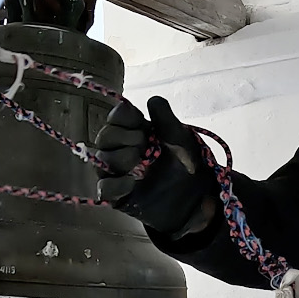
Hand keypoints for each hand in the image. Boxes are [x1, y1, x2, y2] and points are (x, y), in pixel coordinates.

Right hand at [93, 96, 216, 236]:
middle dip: (122, 137)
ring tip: (139, 161)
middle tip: (143, 144)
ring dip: (119, 158)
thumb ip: (166, 118)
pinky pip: (103, 188)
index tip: (139, 122)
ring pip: (101, 160)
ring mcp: (118, 172)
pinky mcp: (117, 196)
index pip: (116, 117)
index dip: (122, 116)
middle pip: (105, 136)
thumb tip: (152, 100)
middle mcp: (122, 149)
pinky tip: (132, 183)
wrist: (196, 197)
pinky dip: (115, 184)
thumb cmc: (186, 164)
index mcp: (135, 131)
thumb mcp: (180, 138)